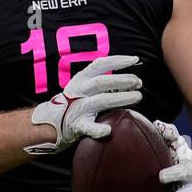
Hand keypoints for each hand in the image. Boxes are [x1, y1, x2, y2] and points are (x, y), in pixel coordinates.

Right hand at [23, 55, 142, 155]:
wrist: (52, 122)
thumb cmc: (76, 102)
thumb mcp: (84, 86)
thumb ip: (103, 81)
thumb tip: (132, 77)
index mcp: (81, 78)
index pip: (100, 64)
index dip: (118, 61)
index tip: (134, 60)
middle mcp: (79, 90)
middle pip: (102, 82)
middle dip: (122, 80)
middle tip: (139, 82)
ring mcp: (77, 107)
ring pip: (100, 101)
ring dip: (121, 98)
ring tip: (137, 97)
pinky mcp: (76, 125)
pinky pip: (87, 127)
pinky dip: (97, 129)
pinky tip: (107, 131)